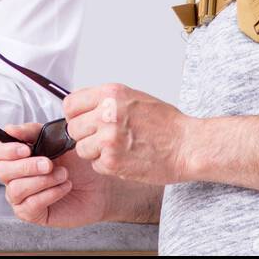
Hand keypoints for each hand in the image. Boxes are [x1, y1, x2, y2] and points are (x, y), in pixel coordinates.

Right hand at [0, 122, 111, 226]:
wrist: (100, 184)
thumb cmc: (78, 162)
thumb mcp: (57, 139)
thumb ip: (32, 131)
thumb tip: (10, 129)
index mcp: (17, 154)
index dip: (4, 149)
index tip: (25, 148)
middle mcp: (14, 175)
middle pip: (2, 171)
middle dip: (27, 166)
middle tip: (50, 163)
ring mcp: (21, 196)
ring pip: (16, 188)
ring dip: (42, 180)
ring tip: (64, 175)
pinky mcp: (31, 213)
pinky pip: (30, 205)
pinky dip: (49, 194)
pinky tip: (65, 187)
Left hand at [63, 84, 193, 185]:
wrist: (187, 146)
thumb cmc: (167, 124)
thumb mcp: (134, 97)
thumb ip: (107, 101)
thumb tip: (84, 107)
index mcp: (111, 94)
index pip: (71, 104)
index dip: (75, 115)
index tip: (82, 120)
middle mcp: (106, 114)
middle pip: (73, 128)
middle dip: (85, 135)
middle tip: (102, 138)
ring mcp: (107, 139)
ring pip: (81, 148)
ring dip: (95, 152)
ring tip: (116, 148)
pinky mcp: (112, 161)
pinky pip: (95, 165)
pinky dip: (107, 165)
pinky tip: (124, 158)